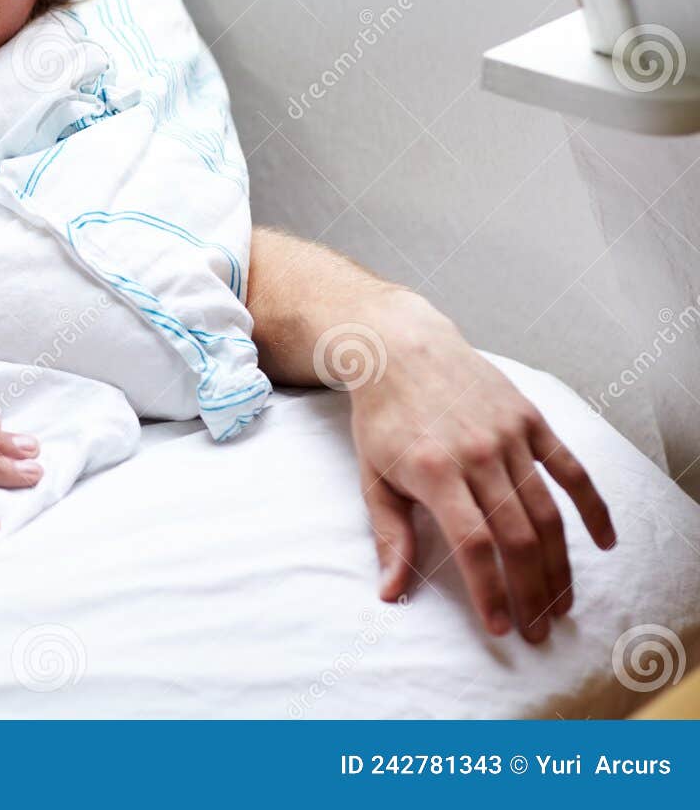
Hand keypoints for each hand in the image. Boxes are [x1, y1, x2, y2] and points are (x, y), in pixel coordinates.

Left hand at [343, 292, 616, 641]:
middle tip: (538, 629)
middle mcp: (477, 455)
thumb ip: (389, 536)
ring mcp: (509, 436)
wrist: (400, 348)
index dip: (491, 590)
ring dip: (560, 563)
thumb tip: (390, 593)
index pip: (474, 544)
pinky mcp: (530, 420)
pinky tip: (604, 543)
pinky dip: (592, 507)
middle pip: (518, 535)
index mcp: (434, 472)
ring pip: (547, 511)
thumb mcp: (372, 477)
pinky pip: (571, 469)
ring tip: (562, 603)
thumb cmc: (382, 418)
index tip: (500, 627)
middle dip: (531, 591)